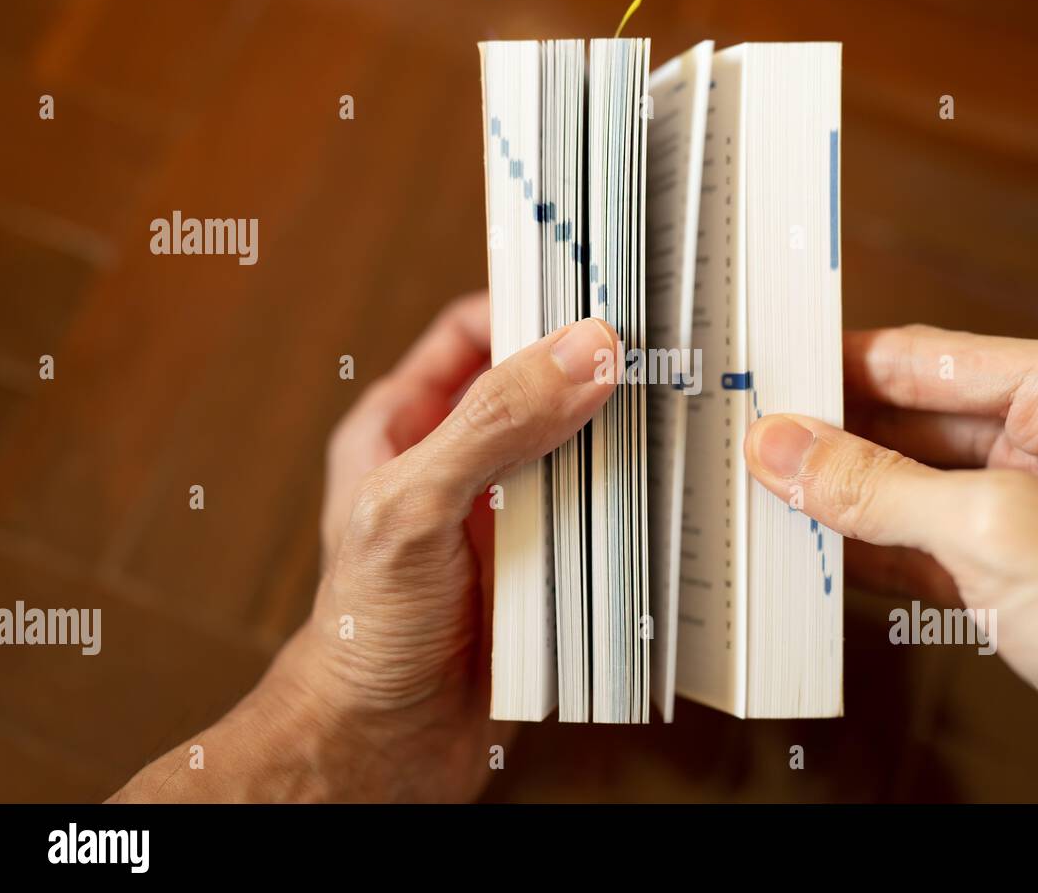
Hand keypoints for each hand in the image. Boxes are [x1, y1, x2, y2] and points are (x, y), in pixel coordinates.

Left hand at [111, 293, 616, 800]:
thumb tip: (582, 352)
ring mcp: (498, 515)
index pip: (471, 331)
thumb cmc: (365, 631)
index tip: (596, 290)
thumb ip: (492, 424)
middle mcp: (454, 462)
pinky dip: (625, 501)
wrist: (384, 747)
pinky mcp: (537, 566)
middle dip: (590, 368)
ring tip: (672, 409)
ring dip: (615, 435)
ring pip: (571, 449)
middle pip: (534, 385)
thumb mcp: (414, 507)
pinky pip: (591, 515)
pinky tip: (660, 491)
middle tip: (654, 347)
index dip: (528, 302)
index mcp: (401, 427)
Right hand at [745, 325, 1037, 801]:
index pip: (933, 359)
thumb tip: (793, 450)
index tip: (774, 380)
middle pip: (921, 421)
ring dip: (852, 498)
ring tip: (776, 498)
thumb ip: (882, 488)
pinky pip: (934, 545)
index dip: (844, 369)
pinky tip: (826, 551)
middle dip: (840, 438)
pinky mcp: (1031, 579)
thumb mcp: (1005, 536)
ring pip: (921, 487)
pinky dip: (877, 549)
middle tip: (760, 449)